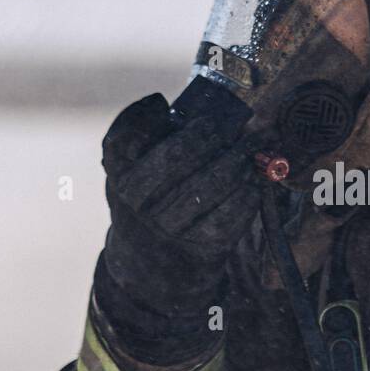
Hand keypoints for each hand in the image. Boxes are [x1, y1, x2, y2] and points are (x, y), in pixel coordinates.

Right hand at [99, 84, 258, 334]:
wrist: (149, 267)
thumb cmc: (146, 201)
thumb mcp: (130, 171)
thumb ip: (145, 138)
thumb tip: (181, 107)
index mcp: (118, 176)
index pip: (126, 136)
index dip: (148, 116)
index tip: (165, 104)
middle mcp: (136, 204)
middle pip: (177, 156)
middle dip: (208, 134)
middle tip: (226, 126)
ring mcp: (168, 228)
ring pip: (210, 185)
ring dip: (235, 160)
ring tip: (245, 150)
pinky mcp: (201, 247)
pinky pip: (231, 213)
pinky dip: (247, 191)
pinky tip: (251, 180)